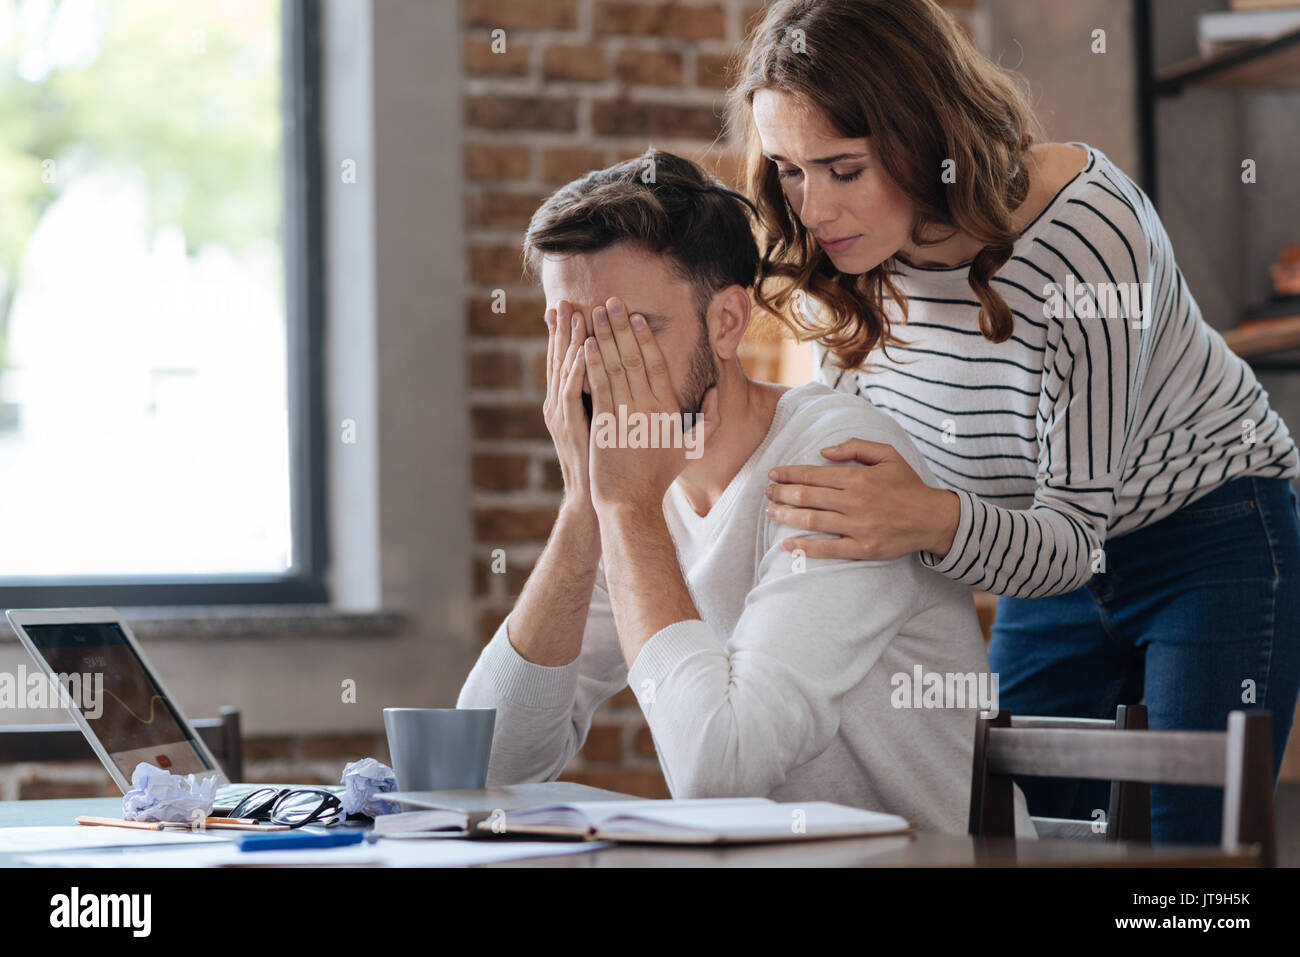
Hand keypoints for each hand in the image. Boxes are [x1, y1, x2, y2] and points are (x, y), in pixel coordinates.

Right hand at [542, 300, 595, 527]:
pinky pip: (572, 392)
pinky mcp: (572, 425)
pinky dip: (577, 369)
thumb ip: (611, 401)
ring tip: (574, 314)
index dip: (569, 335)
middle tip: (564, 301)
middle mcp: (560, 405)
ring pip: (564, 370)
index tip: (573, 309)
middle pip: (560, 359)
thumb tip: (624, 379)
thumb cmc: (611, 464)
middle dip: (562, 329)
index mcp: (568, 403)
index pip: (569, 361)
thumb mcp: (608, 428)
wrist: (604, 498)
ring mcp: (562, 415)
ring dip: (569, 341)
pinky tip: (584, 349)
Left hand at [584, 296, 719, 514]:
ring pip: (614, 367)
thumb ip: (709, 419)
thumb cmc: (659, 477)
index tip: (636, 317)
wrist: (631, 502)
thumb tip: (718, 391)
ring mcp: (626, 416)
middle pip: (634, 358)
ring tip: (594, 313)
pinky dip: (591, 365)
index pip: (657, 365)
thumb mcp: (690, 449)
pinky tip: (584, 345)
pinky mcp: (604, 425)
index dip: (645, 338)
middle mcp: (648, 408)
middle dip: (621, 327)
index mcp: (668, 409)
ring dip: (604, 337)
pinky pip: (598, 388)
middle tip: (611, 301)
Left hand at [763, 438, 959, 559]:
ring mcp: (858, 526)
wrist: (933, 518)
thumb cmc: (907, 485)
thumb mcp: (888, 454)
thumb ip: (856, 447)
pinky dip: (805, 547)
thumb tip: (824, 450)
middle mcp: (854, 501)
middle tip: (766, 491)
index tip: (773, 473)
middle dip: (782, 493)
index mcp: (858, 478)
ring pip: (812, 520)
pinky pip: (828, 548)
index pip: (814, 474)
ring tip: (769, 512)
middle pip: (807, 496)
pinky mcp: (863, 548)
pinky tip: (787, 544)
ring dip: (786, 516)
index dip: (789, 473)